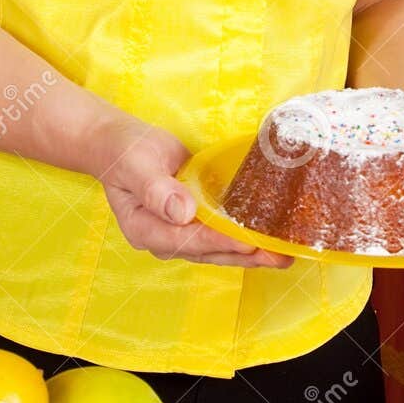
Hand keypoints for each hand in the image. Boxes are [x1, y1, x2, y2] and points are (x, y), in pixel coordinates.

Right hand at [90, 116, 290, 268]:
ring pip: (218, 249)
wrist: (121, 145)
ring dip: (250, 253)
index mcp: (145, 230)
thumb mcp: (137, 165)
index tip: (248, 244)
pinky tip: (267, 239)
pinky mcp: (193, 222)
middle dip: (245, 256)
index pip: (188, 241)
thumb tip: (183, 212)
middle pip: (208, 253)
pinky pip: (219, 234)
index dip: (220, 243)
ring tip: (282, 254)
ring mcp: (179, 233)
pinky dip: (243, 238)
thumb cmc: (126, 152)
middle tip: (278, 257)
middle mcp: (163, 238)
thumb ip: (156, 189)